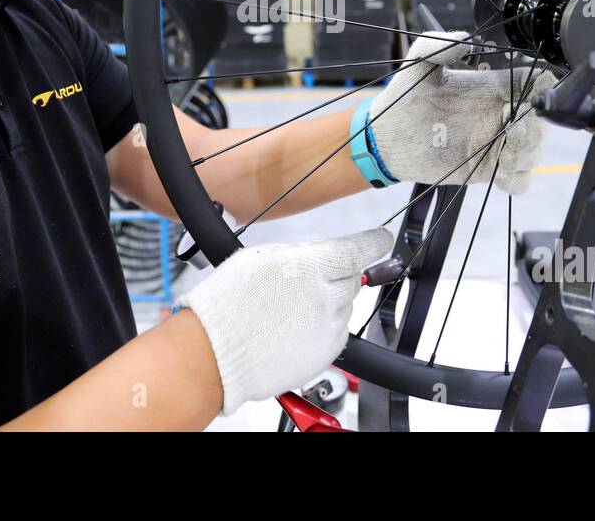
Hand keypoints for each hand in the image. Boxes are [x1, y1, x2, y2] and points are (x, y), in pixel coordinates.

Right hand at [175, 227, 392, 414]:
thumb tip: (321, 255)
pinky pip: (337, 333)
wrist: (213, 353)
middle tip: (309, 281)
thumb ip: (299, 254)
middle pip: (352, 278)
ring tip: (291, 310)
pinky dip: (324, 328)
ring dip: (329, 302)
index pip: (358, 250)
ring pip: (344, 306)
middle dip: (339, 274)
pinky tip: (295, 329)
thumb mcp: (259, 258)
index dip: (374, 243)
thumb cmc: (227, 302)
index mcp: (309, 266)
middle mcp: (325, 296)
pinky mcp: (326, 354)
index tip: (381, 240)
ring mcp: (328, 327)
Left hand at [368, 32, 554, 192]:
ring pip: (533, 151)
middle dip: (535, 126)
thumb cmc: (404, 99)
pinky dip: (518, 179)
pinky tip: (501, 171)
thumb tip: (466, 39)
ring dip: (528, 152)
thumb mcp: (418, 63)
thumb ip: (437, 44)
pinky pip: (518, 180)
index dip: (542, 87)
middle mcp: (498, 115)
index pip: (533, 83)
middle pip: (540, 121)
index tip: (533, 94)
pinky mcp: (487, 170)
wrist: (386, 138)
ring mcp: (494, 144)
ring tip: (506, 151)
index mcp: (491, 88)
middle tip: (514, 128)